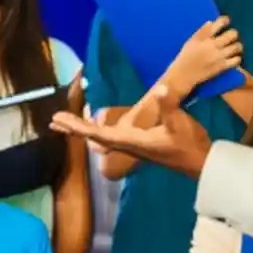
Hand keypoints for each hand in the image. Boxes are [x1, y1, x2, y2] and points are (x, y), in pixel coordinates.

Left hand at [51, 86, 211, 178]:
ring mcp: (131, 146)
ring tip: (64, 124)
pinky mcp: (137, 144)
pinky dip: (94, 131)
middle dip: (74, 129)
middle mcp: (127, 145)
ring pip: (99, 138)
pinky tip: (92, 127)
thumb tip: (161, 90)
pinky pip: (108, 137)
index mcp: (132, 140)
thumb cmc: (188, 144)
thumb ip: (169, 106)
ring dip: (82, 130)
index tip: (62, 120)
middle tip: (53, 121)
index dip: (80, 126)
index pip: (99, 134)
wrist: (199, 162)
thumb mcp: (180, 123)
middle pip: (94, 137)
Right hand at [162, 17, 242, 98]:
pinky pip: (237, 60)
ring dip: (237, 46)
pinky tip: (233, 58)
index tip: (226, 21)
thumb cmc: (186, 57)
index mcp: (204, 37)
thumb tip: (211, 22)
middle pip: (232, 34)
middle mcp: (213, 45)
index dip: (225, 20)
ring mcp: (218, 56)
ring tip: (234, 48)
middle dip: (233, 34)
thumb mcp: (191, 41)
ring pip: (237, 46)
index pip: (219, 23)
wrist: (183, 75)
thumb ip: (201, 32)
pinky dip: (237, 58)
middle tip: (231, 37)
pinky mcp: (222, 67)